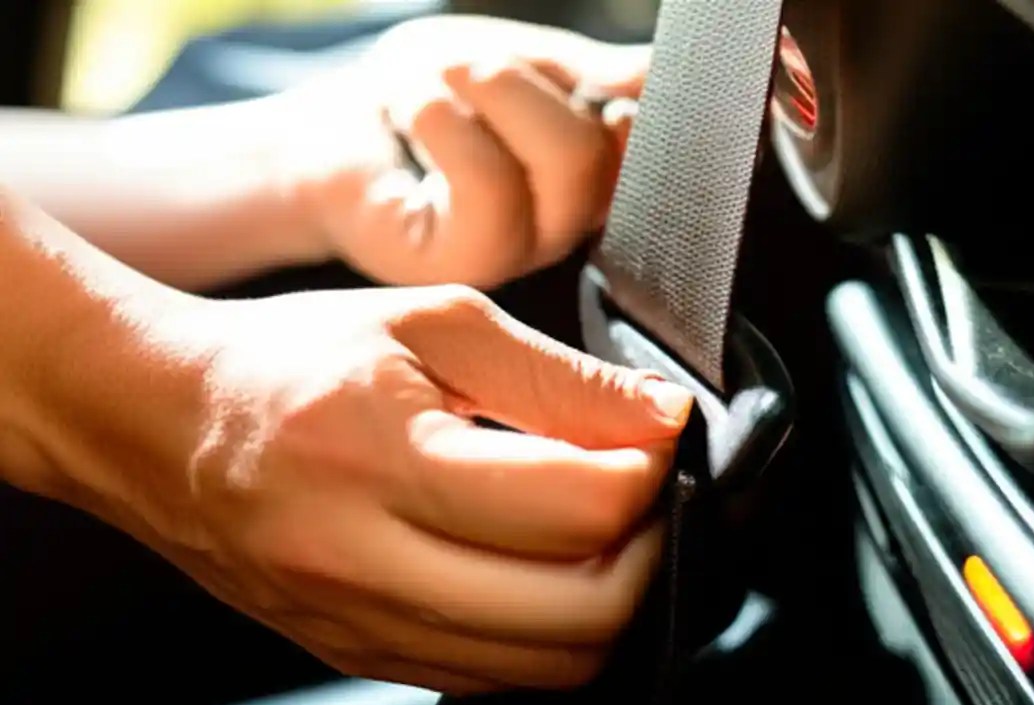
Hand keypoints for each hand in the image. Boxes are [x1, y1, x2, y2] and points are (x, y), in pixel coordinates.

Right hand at [37, 284, 691, 694]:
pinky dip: (544, 632)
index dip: (647, 475)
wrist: (163, 427)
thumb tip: (660, 419)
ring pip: (547, 665)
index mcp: (383, 460)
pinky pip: (494, 679)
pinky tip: (533, 566)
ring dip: (603, 600)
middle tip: (637, 493)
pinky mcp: (362, 656)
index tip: (653, 440)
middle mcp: (366, 563)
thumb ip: (558, 378)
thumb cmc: (288, 362)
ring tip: (587, 529)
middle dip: (644, 552)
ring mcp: (361, 627)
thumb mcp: (429, 326)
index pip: (577, 509)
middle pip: (579, 612)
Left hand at [279, 15, 648, 288]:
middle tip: (469, 67)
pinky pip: (493, 188)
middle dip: (533, 82)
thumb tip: (658, 74)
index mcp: (592, 171)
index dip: (639, 98)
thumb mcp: (520, 63)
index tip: (598, 70)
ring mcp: (526, 249)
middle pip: (614, 149)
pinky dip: (450, 122)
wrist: (326, 136)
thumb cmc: (423, 97)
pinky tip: (417, 110)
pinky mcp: (470, 264)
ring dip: (494, 89)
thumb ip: (593, 73)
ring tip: (435, 83)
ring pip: (570, 163)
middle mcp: (570, 219)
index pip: (654, 143)